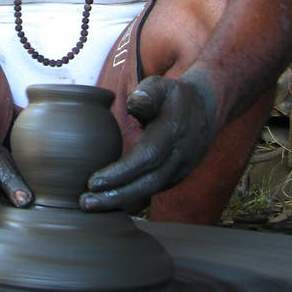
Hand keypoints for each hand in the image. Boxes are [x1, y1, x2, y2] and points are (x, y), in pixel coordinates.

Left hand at [80, 73, 216, 213]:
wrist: (205, 109)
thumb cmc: (173, 97)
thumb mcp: (162, 85)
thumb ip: (148, 93)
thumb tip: (134, 103)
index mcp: (173, 131)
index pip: (147, 156)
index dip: (122, 172)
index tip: (94, 181)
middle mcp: (180, 156)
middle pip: (148, 183)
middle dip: (116, 195)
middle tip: (86, 202)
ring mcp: (180, 170)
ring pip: (150, 191)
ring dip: (121, 201)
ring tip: (90, 205)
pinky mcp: (176, 177)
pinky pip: (152, 192)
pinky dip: (130, 199)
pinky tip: (108, 203)